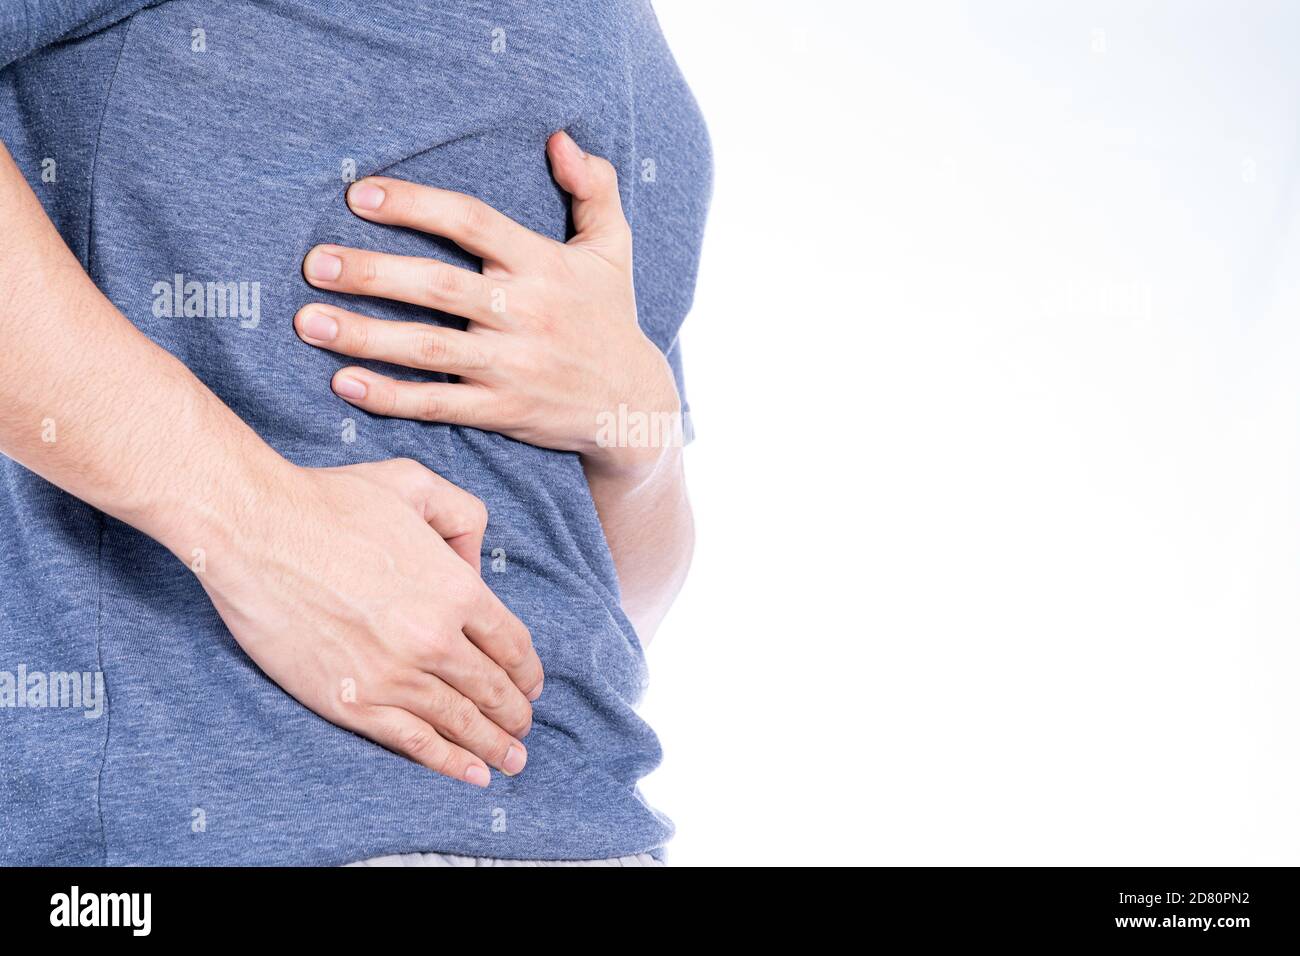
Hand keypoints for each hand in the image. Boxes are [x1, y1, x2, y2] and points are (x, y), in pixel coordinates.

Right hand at [184, 457, 543, 785]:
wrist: (255, 531)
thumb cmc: (331, 502)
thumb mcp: (415, 484)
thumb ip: (462, 518)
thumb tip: (474, 565)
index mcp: (456, 588)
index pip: (511, 643)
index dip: (528, 671)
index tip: (532, 686)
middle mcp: (435, 638)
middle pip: (492, 688)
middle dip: (514, 713)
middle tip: (523, 727)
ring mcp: (394, 675)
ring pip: (460, 720)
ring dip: (493, 744)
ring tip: (512, 759)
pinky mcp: (354, 702)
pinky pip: (414, 741)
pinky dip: (448, 762)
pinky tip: (472, 774)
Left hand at [296, 130, 680, 479]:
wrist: (633, 405)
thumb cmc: (612, 319)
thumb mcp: (614, 249)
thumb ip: (594, 188)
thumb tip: (560, 138)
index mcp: (543, 264)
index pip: (472, 222)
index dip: (415, 205)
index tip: (359, 194)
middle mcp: (525, 312)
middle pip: (438, 285)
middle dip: (372, 272)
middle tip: (314, 263)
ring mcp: (512, 365)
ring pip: (428, 347)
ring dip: (364, 335)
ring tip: (308, 321)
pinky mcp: (503, 410)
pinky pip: (438, 403)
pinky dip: (390, 396)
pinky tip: (343, 382)